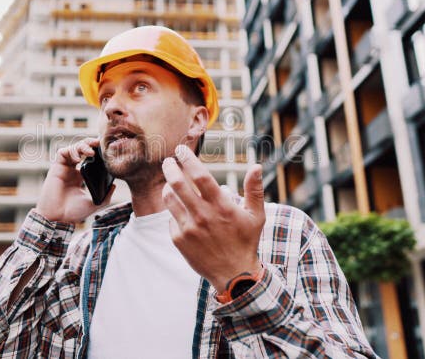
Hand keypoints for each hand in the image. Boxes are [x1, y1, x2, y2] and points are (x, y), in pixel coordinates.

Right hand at [37, 138, 114, 222]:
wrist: (58, 218)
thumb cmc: (73, 212)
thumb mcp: (94, 203)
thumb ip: (105, 195)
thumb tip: (114, 185)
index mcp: (81, 176)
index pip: (90, 159)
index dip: (97, 152)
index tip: (107, 149)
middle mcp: (73, 170)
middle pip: (82, 149)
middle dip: (90, 143)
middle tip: (99, 142)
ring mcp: (65, 168)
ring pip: (73, 148)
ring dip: (82, 146)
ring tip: (91, 151)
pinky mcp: (56, 167)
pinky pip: (63, 152)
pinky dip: (72, 151)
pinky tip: (79, 158)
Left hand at [161, 144, 264, 292]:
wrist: (233, 275)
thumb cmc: (246, 241)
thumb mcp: (256, 216)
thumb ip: (254, 190)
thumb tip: (256, 166)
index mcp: (221, 206)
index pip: (200, 176)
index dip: (189, 159)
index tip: (181, 149)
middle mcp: (203, 216)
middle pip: (177, 184)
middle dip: (170, 168)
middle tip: (168, 161)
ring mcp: (189, 228)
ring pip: (170, 200)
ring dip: (168, 187)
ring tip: (171, 183)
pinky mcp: (179, 240)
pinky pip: (171, 218)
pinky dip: (174, 211)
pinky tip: (181, 211)